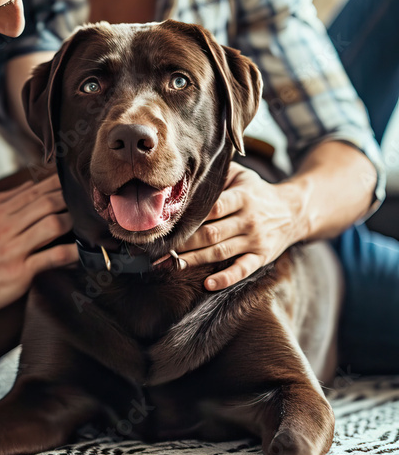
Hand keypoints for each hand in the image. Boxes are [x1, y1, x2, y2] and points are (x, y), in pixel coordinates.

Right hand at [0, 173, 76, 318]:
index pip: (34, 190)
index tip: (73, 183)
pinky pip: (52, 257)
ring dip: (72, 222)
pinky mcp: (19, 271)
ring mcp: (13, 249)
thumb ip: (2, 201)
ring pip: (52, 225)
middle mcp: (5, 226)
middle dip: (69, 200)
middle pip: (47, 203)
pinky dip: (71, 253)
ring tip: (84, 224)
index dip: (57, 184)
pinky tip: (81, 251)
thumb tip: (28, 185)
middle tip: (85, 202)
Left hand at [177, 164, 300, 289]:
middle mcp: (249, 219)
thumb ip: (218, 172)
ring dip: (195, 259)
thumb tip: (187, 169)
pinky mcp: (261, 257)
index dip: (190, 216)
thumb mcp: (242, 175)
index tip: (168, 222)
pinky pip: (242, 270)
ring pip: (221, 252)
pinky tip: (208, 284)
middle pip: (211, 233)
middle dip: (184, 242)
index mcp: (242, 197)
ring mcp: (255, 240)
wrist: (293, 210)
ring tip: (172, 264)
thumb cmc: (258, 191)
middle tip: (160, 247)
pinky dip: (226, 278)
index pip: (213, 207)